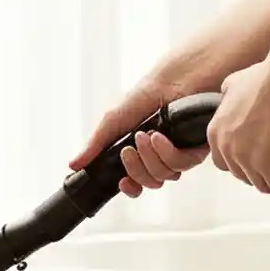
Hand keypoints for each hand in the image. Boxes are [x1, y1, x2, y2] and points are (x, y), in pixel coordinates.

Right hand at [69, 71, 211, 196]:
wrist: (170, 82)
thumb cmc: (143, 96)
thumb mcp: (112, 121)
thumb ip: (95, 145)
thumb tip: (72, 165)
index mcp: (142, 153)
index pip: (138, 182)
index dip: (131, 187)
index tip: (123, 184)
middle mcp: (161, 155)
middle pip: (150, 182)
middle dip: (137, 169)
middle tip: (129, 150)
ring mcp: (180, 152)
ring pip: (166, 176)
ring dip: (151, 157)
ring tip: (146, 135)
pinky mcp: (197, 148)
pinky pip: (182, 165)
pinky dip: (168, 152)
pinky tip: (160, 136)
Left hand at [208, 62, 269, 197]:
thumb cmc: (267, 79)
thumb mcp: (234, 82)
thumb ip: (227, 93)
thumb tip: (227, 94)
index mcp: (216, 132)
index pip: (223, 162)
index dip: (241, 164)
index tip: (256, 161)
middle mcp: (228, 149)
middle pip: (243, 174)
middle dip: (260, 173)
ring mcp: (248, 161)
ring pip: (262, 184)